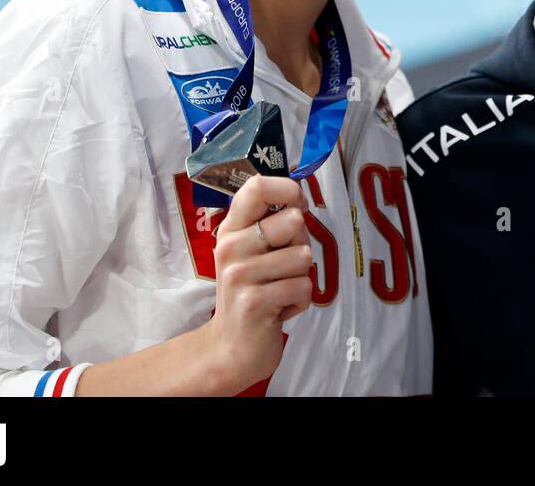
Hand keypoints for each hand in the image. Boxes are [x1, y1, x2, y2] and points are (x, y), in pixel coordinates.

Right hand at [202, 175, 313, 393]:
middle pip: (294, 221)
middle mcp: (230, 247)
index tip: (296, 206)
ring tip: (278, 289)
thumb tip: (299, 198)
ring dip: (301, 276)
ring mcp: (240, 275)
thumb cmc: (252, 291)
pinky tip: (279, 308)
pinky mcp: (254, 302)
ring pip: (303, 256)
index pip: (258, 186)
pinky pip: (304, 287)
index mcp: (231, 229)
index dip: (288, 189)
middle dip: (300, 245)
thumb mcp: (253, 251)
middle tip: (281, 268)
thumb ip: (272, 223)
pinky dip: (300, 301)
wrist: (231, 347)